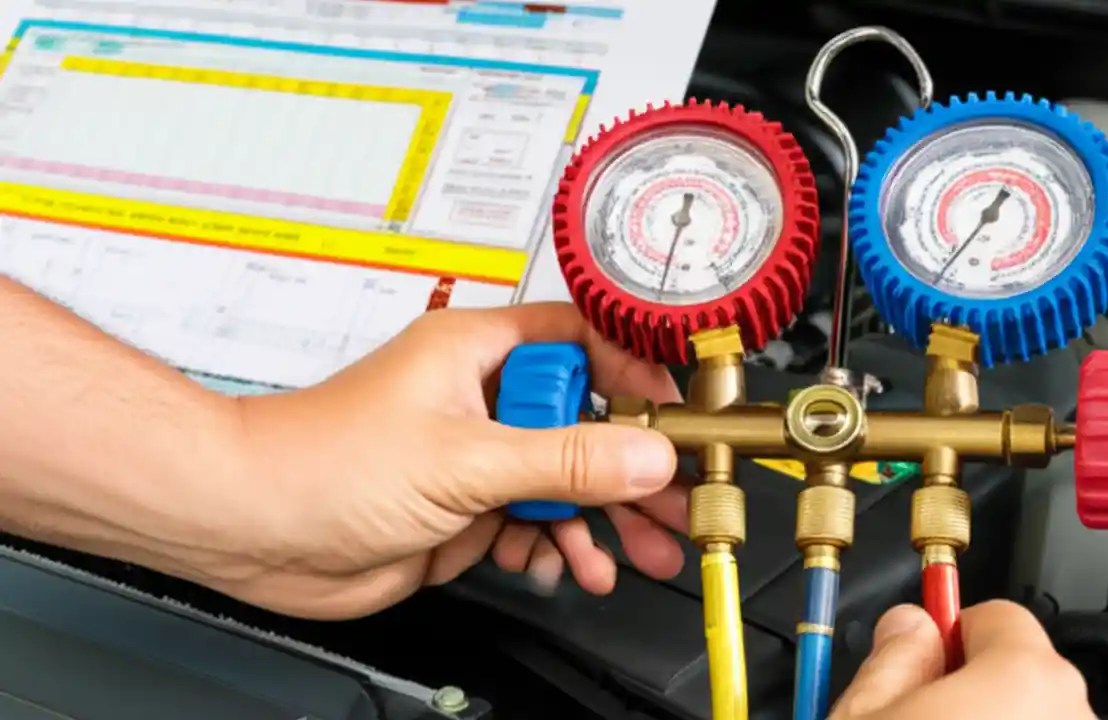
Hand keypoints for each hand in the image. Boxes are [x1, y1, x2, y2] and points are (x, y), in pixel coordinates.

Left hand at [196, 302, 684, 618]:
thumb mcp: (465, 460)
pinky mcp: (461, 507)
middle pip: (582, 420)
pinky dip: (554, 547)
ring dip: (598, 519)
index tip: (672, 412)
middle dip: (628, 467)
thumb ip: (563, 461)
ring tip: (635, 551)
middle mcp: (479, 399)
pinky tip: (567, 567)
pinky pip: (530, 523)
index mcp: (477, 353)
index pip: (579, 341)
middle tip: (672, 502)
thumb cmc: (321, 463)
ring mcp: (472, 456)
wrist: (251, 529)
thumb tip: (642, 453)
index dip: (632, 371)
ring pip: (560, 480)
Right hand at [831, 601, 1094, 718]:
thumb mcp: (864, 716)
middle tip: (919, 714)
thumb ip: (894, 656)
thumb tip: (907, 627)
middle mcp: (1072, 715)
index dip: (948, 631)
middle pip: (1021, 673)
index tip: (924, 654)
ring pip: (1037, 718)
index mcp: (1022, 681)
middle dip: (974, 687)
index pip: (997, 614)